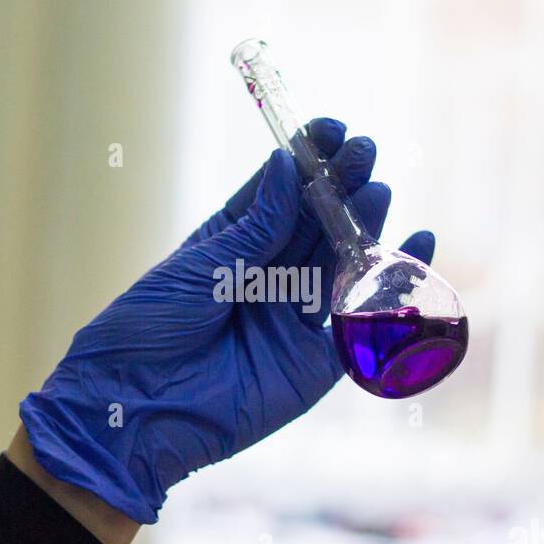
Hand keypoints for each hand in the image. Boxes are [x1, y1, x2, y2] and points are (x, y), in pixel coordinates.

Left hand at [19, 118, 435, 523]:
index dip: (305, 163)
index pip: (276, 197)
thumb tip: (289, 167)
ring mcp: (289, 323)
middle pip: (312, 227)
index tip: (332, 130)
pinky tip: (413, 250)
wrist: (129, 413)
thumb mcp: (198, 268)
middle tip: (366, 151)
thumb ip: (255, 228)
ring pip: (337, 267)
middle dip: (340, 188)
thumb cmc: (144, 332)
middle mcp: (262, 282)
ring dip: (361, 228)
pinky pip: (359, 327)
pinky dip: (389, 291)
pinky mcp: (312, 367)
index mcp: (226, 250)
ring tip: (379, 188)